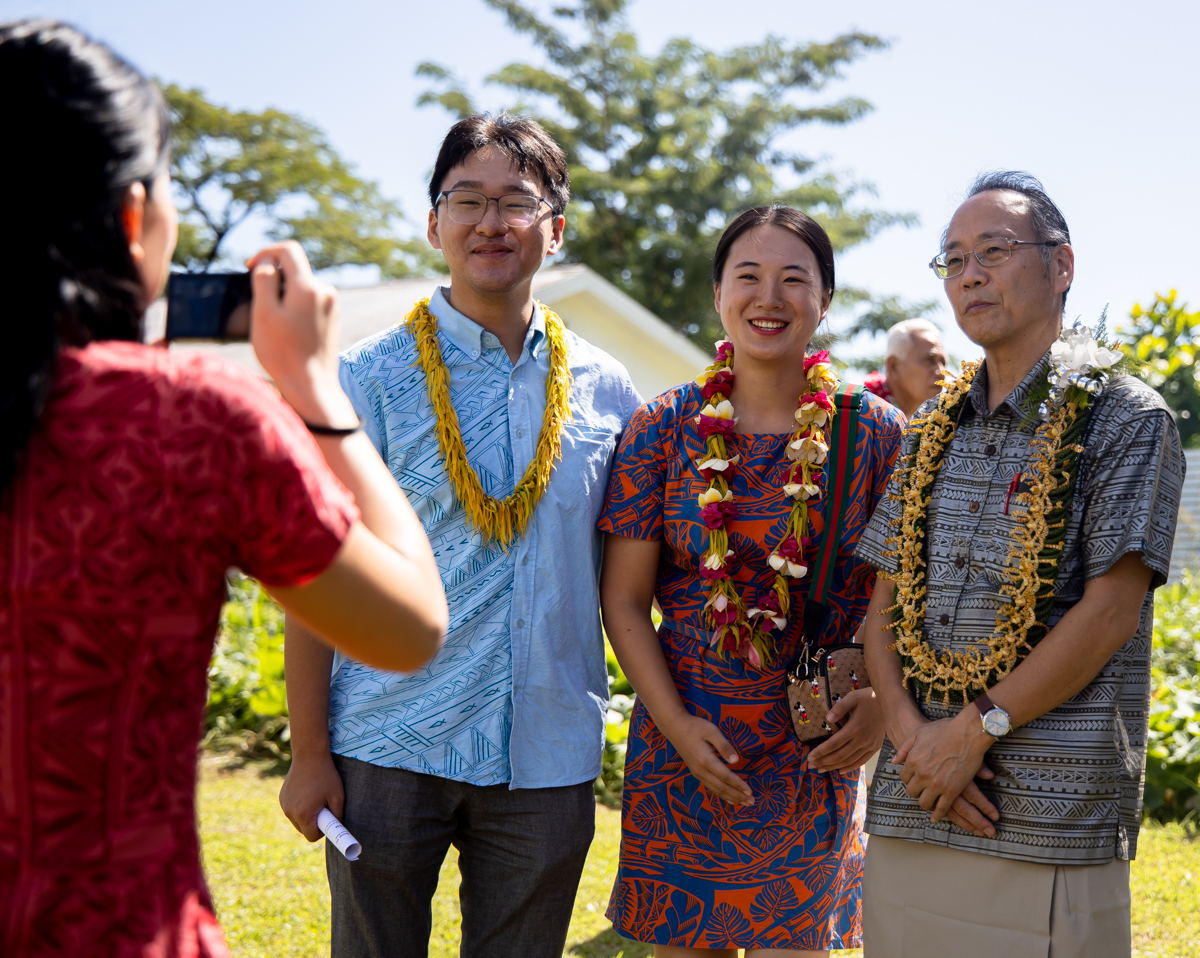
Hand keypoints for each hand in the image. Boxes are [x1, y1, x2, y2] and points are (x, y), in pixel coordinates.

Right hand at [245, 241, 357, 428]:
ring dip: (283, 294)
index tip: (250, 267)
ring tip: (271, 322)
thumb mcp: (264, 312)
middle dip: (273, 277)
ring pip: (301, 287)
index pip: (288, 250)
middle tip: (257, 301)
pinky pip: (308, 302)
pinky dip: (293, 306)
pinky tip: (285, 330)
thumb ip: (265, 280)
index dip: (266, 252)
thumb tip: (268, 261)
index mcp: (309, 287)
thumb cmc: (283, 353)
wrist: (311, 386)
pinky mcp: (331, 319)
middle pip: (295, 269)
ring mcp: (331, 306)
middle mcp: (325, 292)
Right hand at [279, 751, 344, 841]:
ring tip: (315, 797)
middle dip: (314, 823)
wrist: (309, 754)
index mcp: (303, 814)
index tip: (328, 821)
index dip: (323, 831)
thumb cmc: (326, 775)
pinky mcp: (281, 798)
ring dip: (306, 815)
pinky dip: (299, 806)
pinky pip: (292, 810)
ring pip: (297, 820)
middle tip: (324, 807)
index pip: (312, 837)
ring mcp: (284, 805)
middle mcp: (290, 812)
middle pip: (303, 830)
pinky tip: (306, 791)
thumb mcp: (338, 797)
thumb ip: (337, 817)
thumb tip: (335, 828)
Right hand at [660, 713, 753, 805]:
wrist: (674, 727)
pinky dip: (721, 795)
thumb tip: (735, 761)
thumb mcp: (711, 731)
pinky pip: (710, 787)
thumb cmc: (695, 726)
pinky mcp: (695, 773)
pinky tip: (729, 799)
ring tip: (744, 803)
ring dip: (731, 798)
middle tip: (752, 802)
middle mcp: (700, 770)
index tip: (750, 792)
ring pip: (716, 790)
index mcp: (705, 760)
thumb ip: (724, 746)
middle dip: (737, 796)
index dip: (738, 784)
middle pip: (721, 787)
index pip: (725, 776)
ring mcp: (697, 773)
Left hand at [806, 688, 883, 772]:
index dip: (820, 752)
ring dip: (834, 767)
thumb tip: (828, 718)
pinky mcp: (875, 748)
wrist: (890, 704)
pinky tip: (840, 771)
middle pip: (839, 755)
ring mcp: (870, 745)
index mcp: (854, 728)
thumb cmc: (868, 698)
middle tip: (810, 766)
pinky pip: (861, 761)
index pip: (833, 744)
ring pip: (849, 761)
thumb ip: (839, 707)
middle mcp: (862, 740)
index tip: (809, 757)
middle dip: (823, 762)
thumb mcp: (853, 697)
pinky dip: (850, 768)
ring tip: (821, 769)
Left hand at [893, 711, 999, 837]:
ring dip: (925, 802)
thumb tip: (894, 761)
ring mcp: (937, 784)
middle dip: (916, 791)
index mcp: (913, 761)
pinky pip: (942, 808)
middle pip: (912, 791)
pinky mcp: (952, 790)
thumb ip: (904, 748)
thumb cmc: (944, 730)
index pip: (904, 777)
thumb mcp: (918, 734)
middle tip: (922, 790)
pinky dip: (938, 814)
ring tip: (928, 801)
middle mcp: (922, 774)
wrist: (967, 732)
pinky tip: (936, 817)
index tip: (914, 779)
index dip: (909, 778)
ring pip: (924, 802)